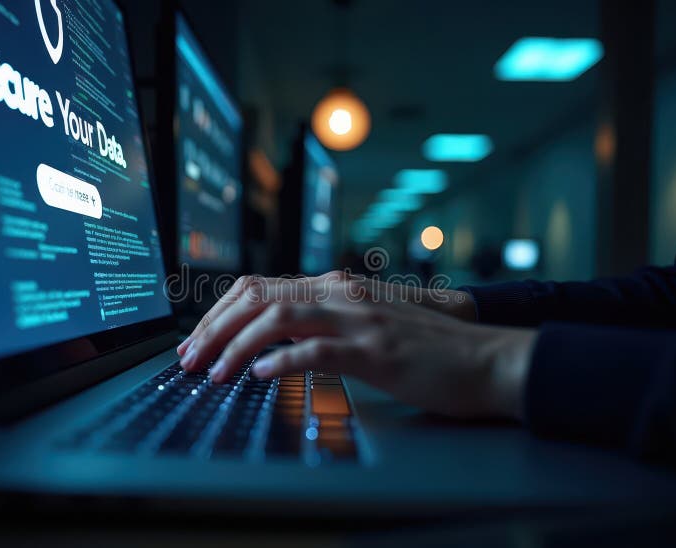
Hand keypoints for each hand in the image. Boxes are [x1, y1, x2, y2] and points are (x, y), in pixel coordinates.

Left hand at [177, 273, 534, 418]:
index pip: (261, 288)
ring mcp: (360, 319)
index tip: (198, 342)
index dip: (221, 313)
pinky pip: (318, 349)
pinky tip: (261, 377)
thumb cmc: (427, 349)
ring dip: (238, 346)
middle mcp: (343, 294)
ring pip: (280, 318)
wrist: (486, 358)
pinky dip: (282, 361)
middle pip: (260, 298)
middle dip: (215, 327)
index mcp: (337, 287)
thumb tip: (275, 342)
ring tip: (214, 373)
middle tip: (189, 358)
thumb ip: (327, 324)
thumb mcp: (369, 325)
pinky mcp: (377, 350)